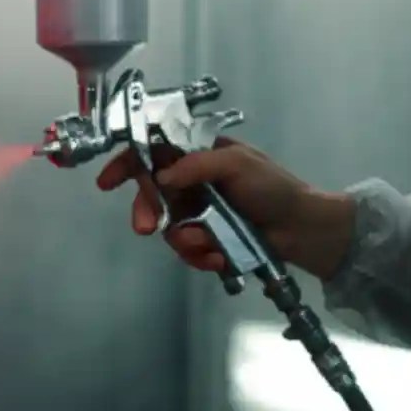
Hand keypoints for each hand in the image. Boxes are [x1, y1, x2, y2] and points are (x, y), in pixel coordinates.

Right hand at [95, 137, 356, 280]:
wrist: (303, 230)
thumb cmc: (274, 188)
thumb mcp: (238, 164)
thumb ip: (197, 165)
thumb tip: (162, 177)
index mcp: (198, 156)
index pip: (153, 153)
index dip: (126, 164)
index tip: (107, 182)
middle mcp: (192, 182)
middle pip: (151, 195)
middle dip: (147, 212)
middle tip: (146, 228)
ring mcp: (198, 212)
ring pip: (167, 228)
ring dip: (185, 241)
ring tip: (210, 246)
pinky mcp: (207, 239)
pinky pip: (187, 251)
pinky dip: (201, 257)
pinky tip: (220, 258)